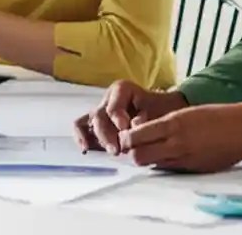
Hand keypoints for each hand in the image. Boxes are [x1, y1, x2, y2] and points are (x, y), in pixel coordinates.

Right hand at [72, 80, 188, 154]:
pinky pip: (81, 127)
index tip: (125, 127)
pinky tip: (86, 150)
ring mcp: (99, 111)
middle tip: (118, 150)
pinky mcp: (94, 124)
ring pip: (87, 122)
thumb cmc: (160, 110)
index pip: (113, 105)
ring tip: (108, 151)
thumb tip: (133, 126)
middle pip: (99, 116)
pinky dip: (82, 137)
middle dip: (107, 134)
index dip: (117, 117)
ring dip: (96, 138)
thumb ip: (145, 118)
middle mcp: (107, 98)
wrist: (161, 113)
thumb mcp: (157, 109)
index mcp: (121, 89)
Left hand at [119, 101, 241, 172]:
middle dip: (132, 153)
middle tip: (132, 147)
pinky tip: (170, 155)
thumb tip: (140, 132)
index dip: (125, 139)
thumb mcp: (187, 113)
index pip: (136, 136)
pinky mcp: (193, 169)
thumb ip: (165, 123)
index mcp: (174, 123)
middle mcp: (177, 142)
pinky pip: (170, 169)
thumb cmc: (217, 115)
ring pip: (153, 165)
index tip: (124, 136)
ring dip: (148, 159)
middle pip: (139, 156)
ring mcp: (185, 158)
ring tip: (151, 150)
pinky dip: (164, 163)